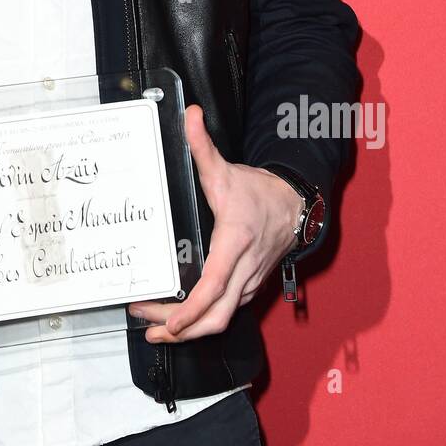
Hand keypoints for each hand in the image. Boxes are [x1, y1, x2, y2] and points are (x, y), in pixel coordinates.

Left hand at [127, 105, 303, 342]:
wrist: (295, 205)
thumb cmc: (258, 192)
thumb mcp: (226, 169)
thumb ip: (203, 146)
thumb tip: (190, 115)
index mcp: (235, 243)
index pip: (213, 288)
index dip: (190, 311)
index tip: (168, 321)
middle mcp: (244, 270)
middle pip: (216, 317)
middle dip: (181, 330)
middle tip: (150, 330)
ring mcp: (249, 283)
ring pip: (221, 319)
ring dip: (189, 329)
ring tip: (156, 326)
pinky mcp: (249, 288)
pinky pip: (227, 312)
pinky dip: (203, 321)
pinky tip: (180, 317)